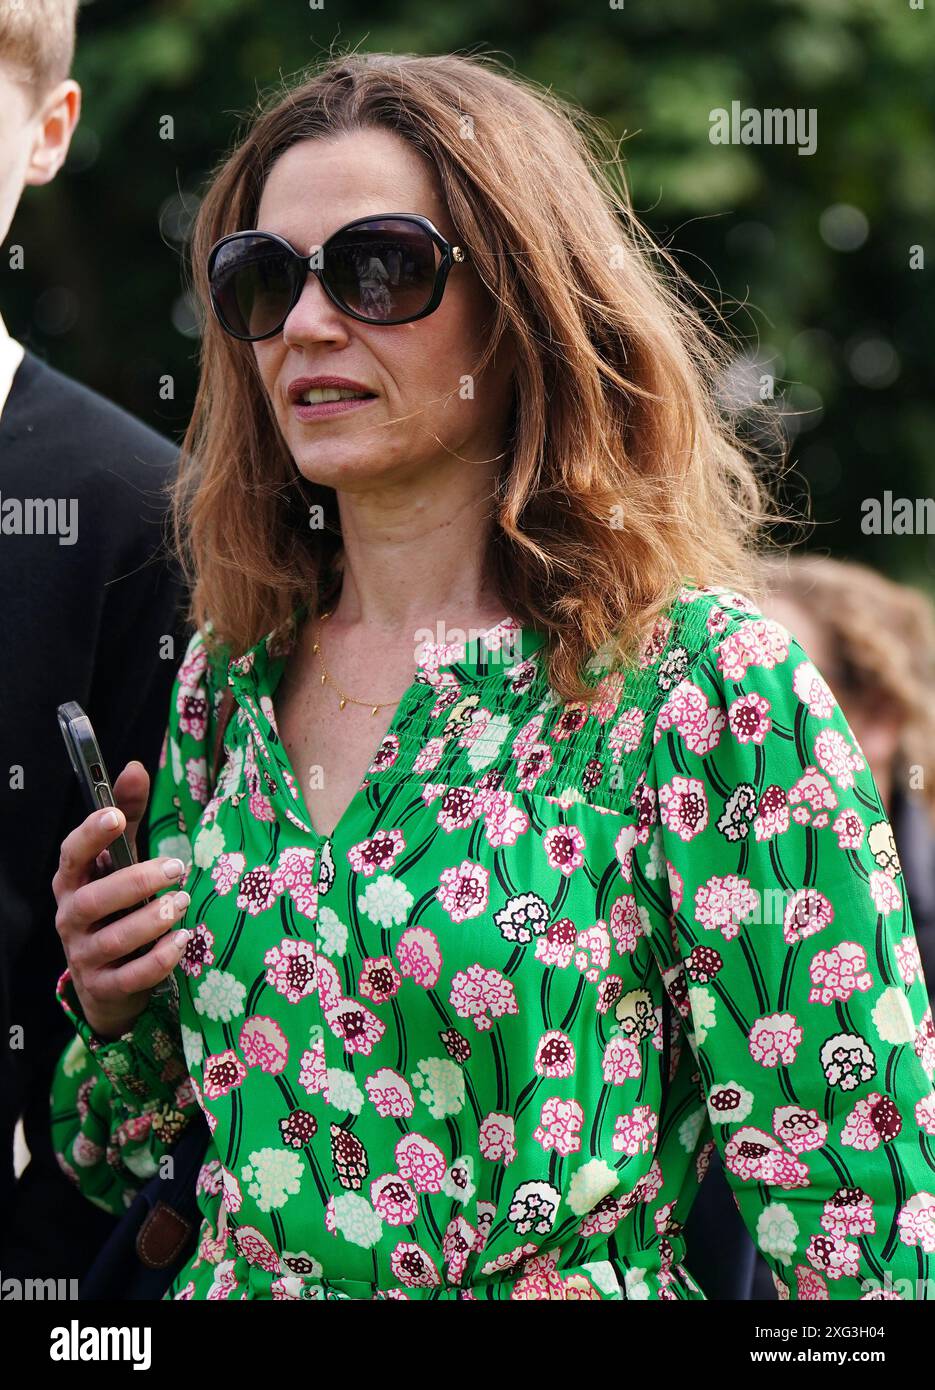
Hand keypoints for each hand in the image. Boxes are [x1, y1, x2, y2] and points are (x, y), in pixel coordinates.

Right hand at [53, 760, 191, 1040]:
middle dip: (134, 881)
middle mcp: (71, 918)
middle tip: (176, 868)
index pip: (71, 855)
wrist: (110, 984)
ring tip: (182, 903)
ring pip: (112, 939)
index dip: (90, 836)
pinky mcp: (105, 988)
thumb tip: (134, 767)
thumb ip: (128, 815)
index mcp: (73, 883)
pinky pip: (130, 976)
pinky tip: (184, 941)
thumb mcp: (121, 861)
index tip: (115, 817)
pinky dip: (158, 959)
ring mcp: (84, 956)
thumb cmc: (118, 909)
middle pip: (92, 900)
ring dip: (150, 919)